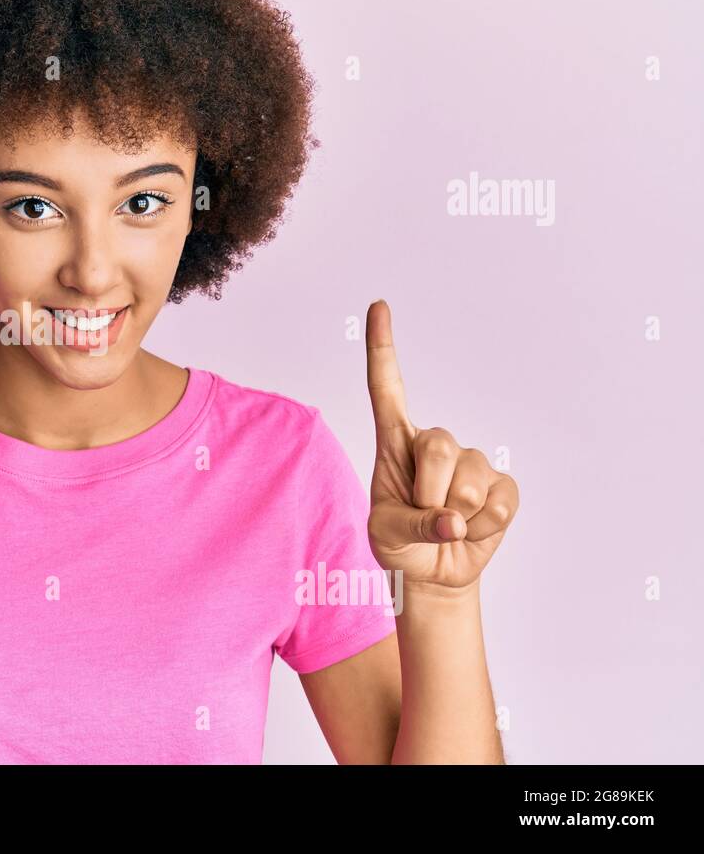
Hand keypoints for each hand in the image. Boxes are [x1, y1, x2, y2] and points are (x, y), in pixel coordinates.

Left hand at [364, 300, 518, 595]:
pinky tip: (472, 530)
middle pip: (439, 447)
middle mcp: (434, 444)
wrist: (433, 573)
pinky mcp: (502, 486)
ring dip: (456, 518)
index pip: (386, 390)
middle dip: (429, 493)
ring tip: (446, 525)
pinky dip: (483, 529)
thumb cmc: (399, 545)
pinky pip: (498, 505)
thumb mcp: (386, 538)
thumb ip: (413, 527)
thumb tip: (454, 521)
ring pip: (469, 484)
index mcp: (395, 444)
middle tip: (423, 516)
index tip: (378, 306)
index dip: (382, 348)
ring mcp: (472, 462)